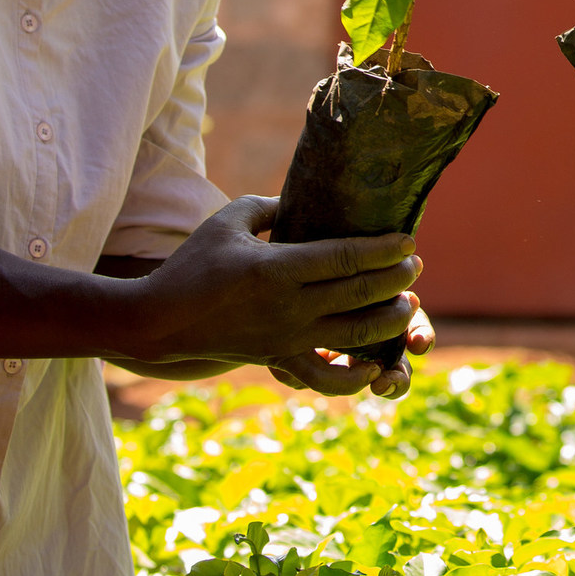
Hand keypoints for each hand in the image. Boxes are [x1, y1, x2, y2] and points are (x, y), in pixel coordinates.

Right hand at [128, 195, 421, 396]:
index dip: (383, 249)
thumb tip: (303, 198)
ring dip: (389, 320)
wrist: (159, 321)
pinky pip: (324, 377)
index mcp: (277, 268)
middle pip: (359, 294)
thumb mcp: (228, 220)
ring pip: (354, 335)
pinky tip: (376, 365)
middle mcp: (287, 306)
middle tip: (415, 265)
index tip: (408, 239)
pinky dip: (354, 377)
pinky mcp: (279, 359)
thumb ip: (270, 205)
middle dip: (396, 279)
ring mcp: (285, 338)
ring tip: (408, 304)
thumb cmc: (194, 263)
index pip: (346, 257)